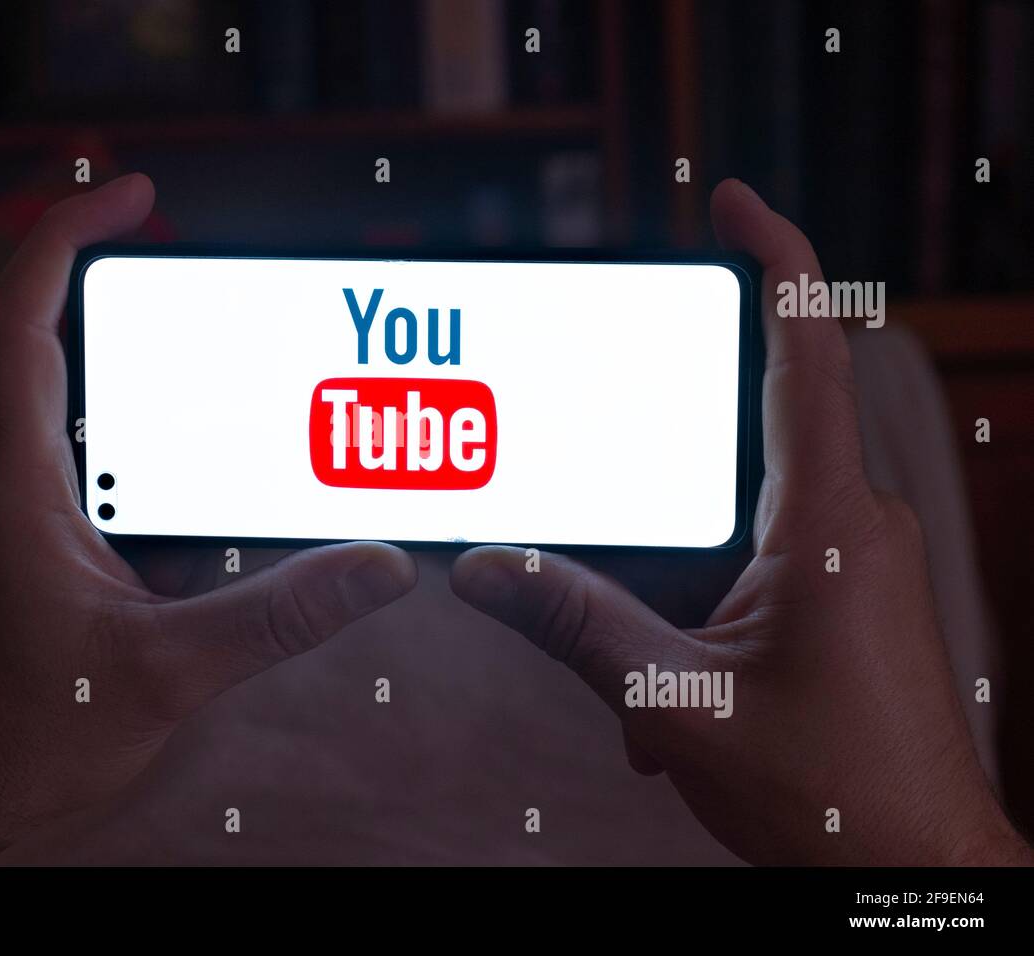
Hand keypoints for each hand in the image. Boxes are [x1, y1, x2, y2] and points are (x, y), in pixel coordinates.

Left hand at [0, 175, 416, 859]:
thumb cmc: (16, 735)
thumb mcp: (164, 672)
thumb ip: (278, 613)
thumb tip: (379, 566)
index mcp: (13, 479)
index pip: (24, 316)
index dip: (71, 233)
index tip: (138, 194)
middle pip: (58, 340)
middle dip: (132, 300)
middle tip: (221, 288)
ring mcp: (6, 497)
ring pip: (75, 400)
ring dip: (141, 379)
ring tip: (230, 379)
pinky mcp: (23, 527)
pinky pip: (85, 453)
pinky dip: (142, 441)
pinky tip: (203, 468)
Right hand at [450, 179, 1029, 865]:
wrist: (917, 877)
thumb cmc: (832, 797)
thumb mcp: (676, 702)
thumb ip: (575, 622)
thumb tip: (485, 568)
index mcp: (830, 522)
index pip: (806, 350)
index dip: (773, 258)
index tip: (731, 200)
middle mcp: (856, 526)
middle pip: (754, 433)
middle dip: (668, 466)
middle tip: (613, 477)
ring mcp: (860, 567)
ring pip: (746, 519)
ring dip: (677, 581)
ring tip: (639, 670)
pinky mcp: (851, 604)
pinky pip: (763, 571)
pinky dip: (699, 618)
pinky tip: (664, 704)